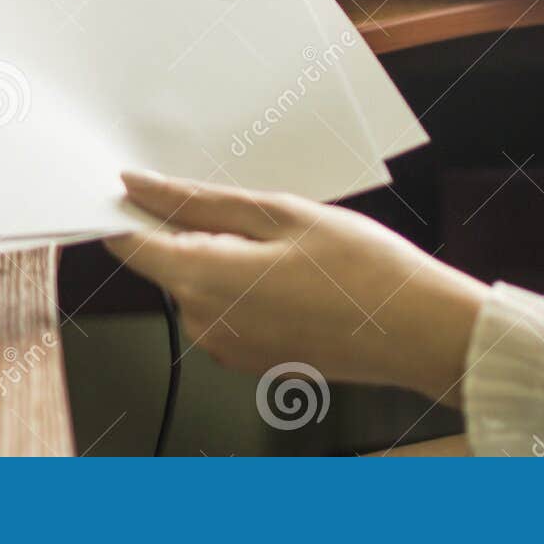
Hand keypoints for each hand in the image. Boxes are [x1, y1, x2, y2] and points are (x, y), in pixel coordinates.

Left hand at [104, 171, 487, 403]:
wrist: (420, 332)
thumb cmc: (361, 270)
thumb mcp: (278, 213)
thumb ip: (199, 202)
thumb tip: (141, 188)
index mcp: (201, 282)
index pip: (127, 244)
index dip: (124, 210)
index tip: (134, 184)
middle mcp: (203, 324)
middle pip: (165, 263)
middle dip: (190, 228)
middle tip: (252, 207)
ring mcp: (225, 347)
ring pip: (197, 284)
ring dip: (223, 256)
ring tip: (285, 242)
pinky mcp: (249, 359)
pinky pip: (224, 309)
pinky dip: (243, 283)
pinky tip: (291, 272)